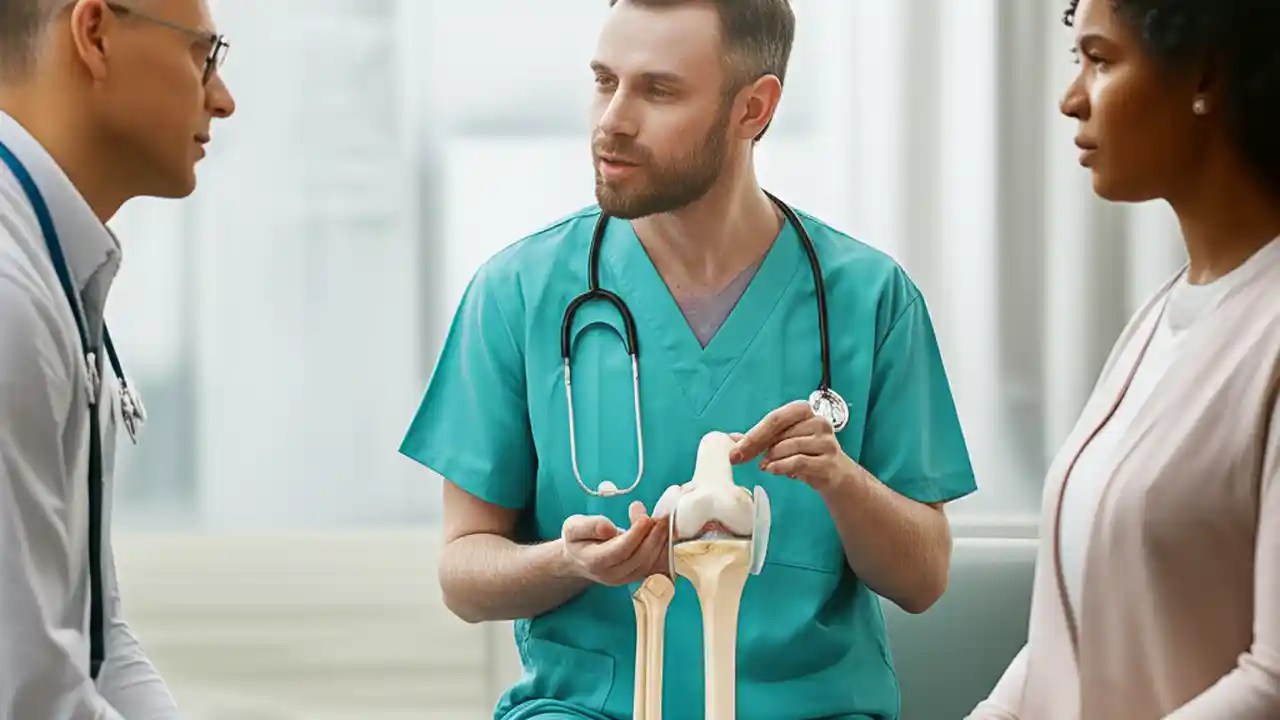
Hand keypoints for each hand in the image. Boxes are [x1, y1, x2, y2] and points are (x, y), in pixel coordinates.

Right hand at [561, 501, 669, 585]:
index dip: (634, 535)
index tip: (645, 518)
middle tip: (662, 518)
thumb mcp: (573, 527)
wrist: (580, 559)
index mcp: (595, 562)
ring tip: (666, 521)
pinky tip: (669, 534)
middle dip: (653, 537)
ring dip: (661, 543)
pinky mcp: (638, 576)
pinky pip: (656, 567)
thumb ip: (589, 526)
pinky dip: (665, 551)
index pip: (619, 551)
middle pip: (639, 559)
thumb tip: (608, 528)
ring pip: (650, 564)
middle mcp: (613, 575)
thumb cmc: (577, 540)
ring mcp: (627, 578)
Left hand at [729, 399, 859, 492]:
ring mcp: (826, 442)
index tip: (734, 450)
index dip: (753, 434)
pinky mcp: (828, 462)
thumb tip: (731, 439)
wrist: (836, 473)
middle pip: (779, 432)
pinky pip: (799, 462)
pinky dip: (782, 467)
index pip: (775, 418)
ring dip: (771, 458)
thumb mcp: (783, 441)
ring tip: (764, 466)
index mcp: (804, 411)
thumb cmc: (806, 453)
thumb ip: (761, 438)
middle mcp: (818, 422)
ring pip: (788, 447)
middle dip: (755, 447)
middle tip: (739, 459)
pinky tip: (773, 470)